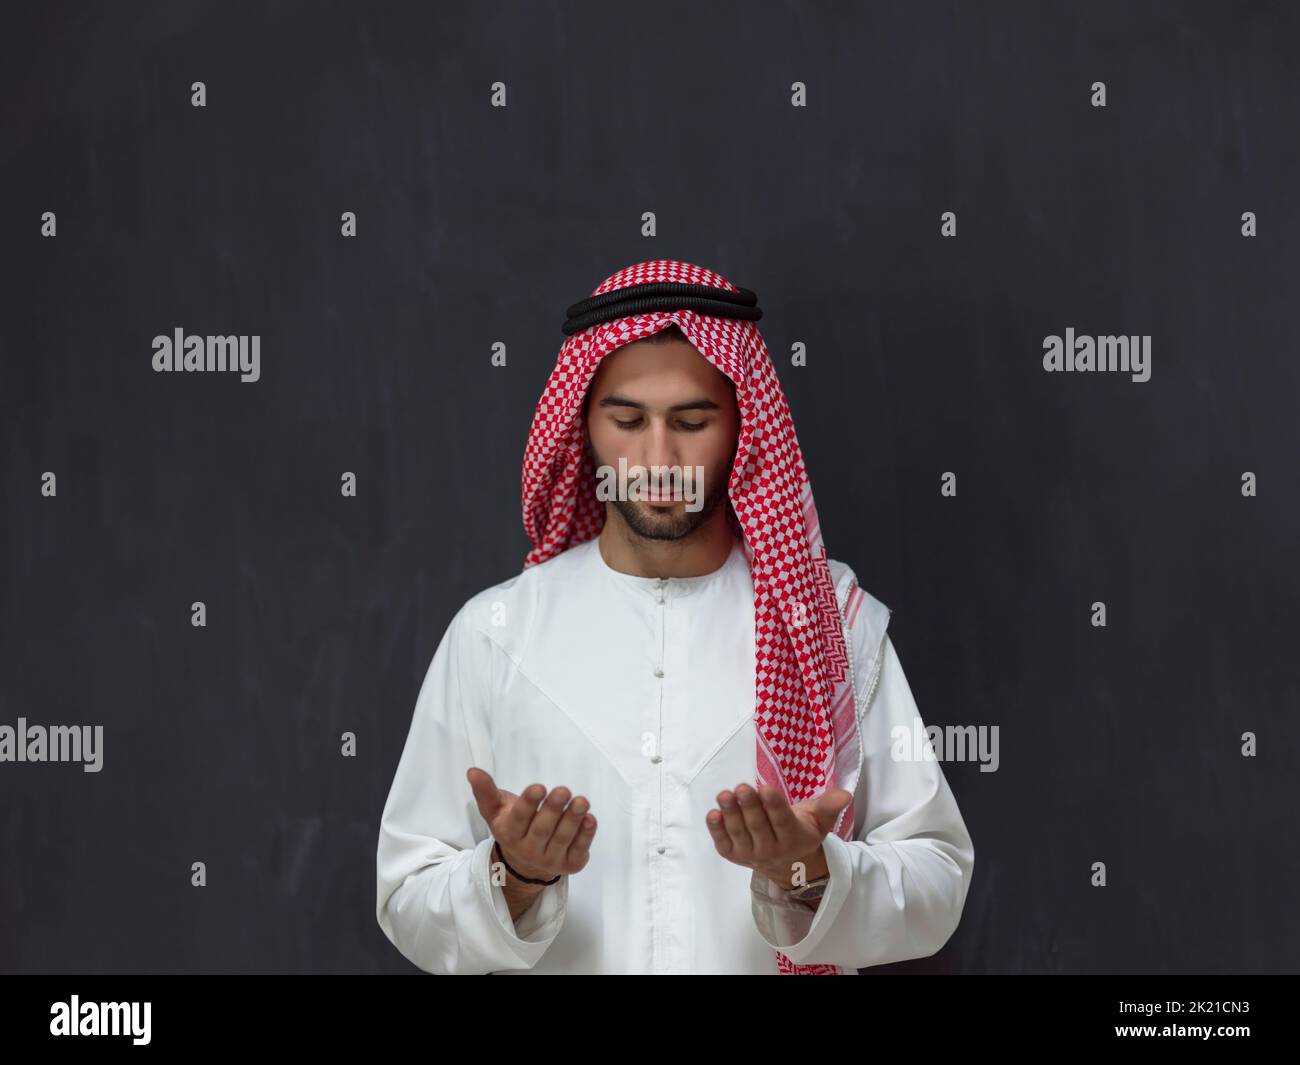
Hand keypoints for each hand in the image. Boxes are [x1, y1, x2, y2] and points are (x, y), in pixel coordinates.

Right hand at [466, 767, 596, 881]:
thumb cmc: (514, 827)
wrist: (525, 865)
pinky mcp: (570, 864)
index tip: (539, 787)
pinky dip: (585, 835)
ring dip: (573, 820)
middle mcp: (528, 849)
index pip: (519, 818)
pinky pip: (578, 849)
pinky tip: (590, 819)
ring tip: (582, 802)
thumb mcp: (496, 810)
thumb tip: (472, 771)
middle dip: (553, 810)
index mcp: (509, 833)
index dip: (529, 803)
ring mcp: (550, 860)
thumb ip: (486, 791)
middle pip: (542, 829)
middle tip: (563, 791)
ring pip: (562, 839)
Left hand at [706, 783, 850, 888]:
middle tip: (742, 787)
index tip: (765, 789)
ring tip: (725, 795)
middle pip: (758, 826)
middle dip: (749, 806)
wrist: (787, 864)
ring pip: (739, 833)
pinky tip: (713, 814)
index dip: (773, 806)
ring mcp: (750, 854)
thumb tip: (845, 795)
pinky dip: (716, 830)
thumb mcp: (819, 820)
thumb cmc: (801, 831)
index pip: (782, 822)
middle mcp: (771, 849)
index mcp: (794, 838)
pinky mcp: (733, 855)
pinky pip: (723, 842)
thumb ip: (829, 807)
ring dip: (730, 814)